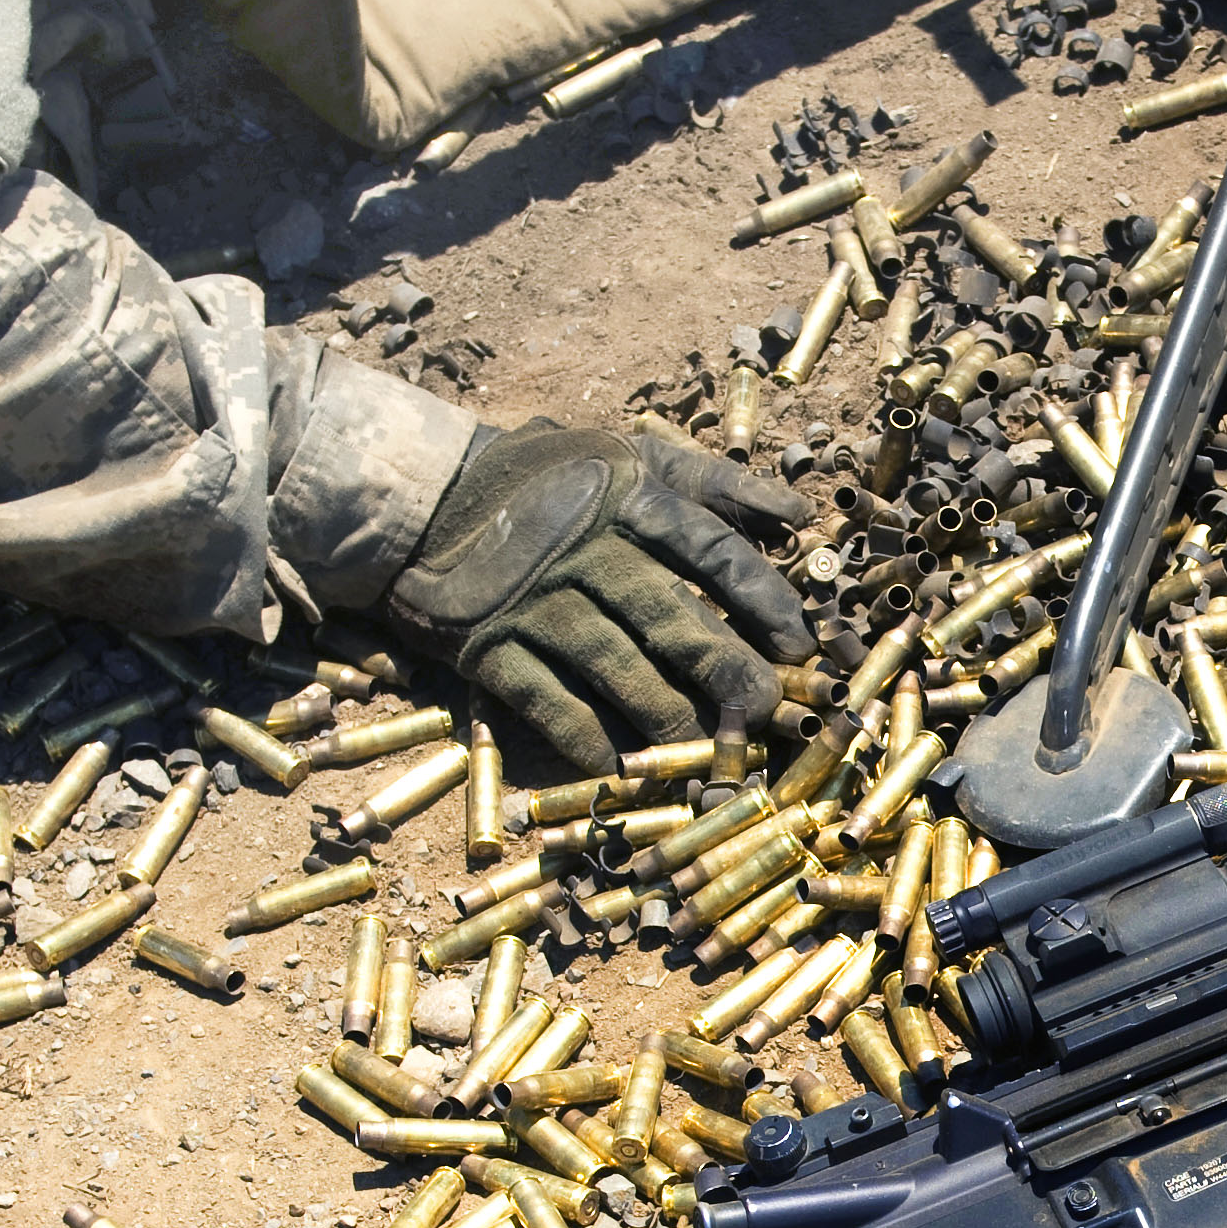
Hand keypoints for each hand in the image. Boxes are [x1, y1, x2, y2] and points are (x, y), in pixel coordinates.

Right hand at [387, 422, 817, 771]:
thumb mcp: (632, 461)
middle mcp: (583, 546)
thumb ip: (716, 486)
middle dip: (721, 665)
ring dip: (663, 712)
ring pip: (611, 663)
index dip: (759, 597)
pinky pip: (544, 698)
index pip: (708, 548)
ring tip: (707, 748)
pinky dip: (583, 735)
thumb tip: (801, 517)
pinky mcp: (487, 643)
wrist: (425, 499)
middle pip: (665, 613)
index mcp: (627, 496)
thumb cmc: (552, 483)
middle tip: (765, 709)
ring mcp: (532, 598)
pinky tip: (621, 766)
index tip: (797, 645)